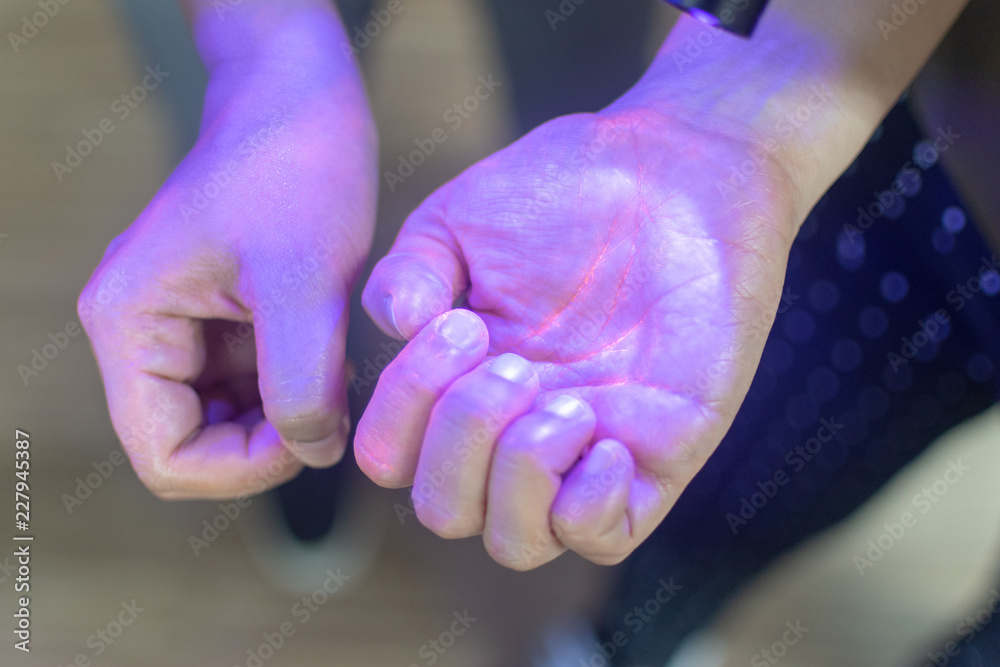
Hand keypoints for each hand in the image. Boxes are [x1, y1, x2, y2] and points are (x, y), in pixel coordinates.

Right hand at [79, 32, 376, 498]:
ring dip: (286, 414)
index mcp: (130, 324)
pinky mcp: (221, 318)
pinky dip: (295, 385)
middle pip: (194, 445)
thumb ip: (301, 380)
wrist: (302, 98)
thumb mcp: (302, 280)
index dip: (242, 470)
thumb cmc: (293, 166)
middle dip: (268, 442)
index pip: (166, 457)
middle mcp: (142, 332)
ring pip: (229, 420)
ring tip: (336, 369)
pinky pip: (253, 384)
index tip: (314, 435)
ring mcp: (182, 327)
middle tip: (334, 404)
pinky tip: (332, 354)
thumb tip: (313, 454)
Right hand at [356, 102, 797, 568]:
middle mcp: (514, 428)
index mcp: (461, 382)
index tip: (461, 324)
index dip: (402, 410)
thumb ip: (408, 273)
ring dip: (519, 473)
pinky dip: (587, 505)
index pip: (393, 456)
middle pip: (444, 511)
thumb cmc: (567, 188)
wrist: (677, 169)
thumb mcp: (460, 220)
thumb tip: (396, 328)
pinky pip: (603, 538)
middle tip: (514, 361)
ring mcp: (584, 448)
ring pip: (515, 544)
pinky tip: (605, 433)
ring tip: (567, 401)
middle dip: (461, 437)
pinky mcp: (657, 454)